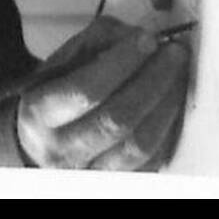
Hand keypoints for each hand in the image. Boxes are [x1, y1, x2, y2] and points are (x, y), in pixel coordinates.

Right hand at [16, 16, 189, 169]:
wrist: (43, 138)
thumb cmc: (55, 93)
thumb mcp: (61, 60)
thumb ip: (96, 41)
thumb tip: (137, 38)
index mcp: (39, 112)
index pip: (84, 90)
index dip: (120, 63)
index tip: (146, 39)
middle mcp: (60, 148)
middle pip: (116, 119)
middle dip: (152, 80)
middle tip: (173, 53)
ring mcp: (90, 171)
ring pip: (138, 144)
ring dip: (167, 104)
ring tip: (178, 75)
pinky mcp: (117, 181)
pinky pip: (153, 159)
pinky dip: (169, 128)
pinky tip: (173, 102)